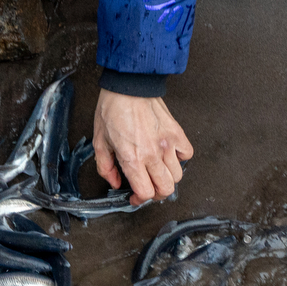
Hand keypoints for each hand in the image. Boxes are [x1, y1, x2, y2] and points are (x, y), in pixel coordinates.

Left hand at [92, 90, 193, 204]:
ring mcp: (167, 144)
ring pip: (178, 176)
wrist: (129, 85)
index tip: (135, 197)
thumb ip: (106, 167)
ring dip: (168, 179)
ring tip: (157, 172)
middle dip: (156, 194)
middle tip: (148, 188)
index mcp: (132, 158)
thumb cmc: (112, 109)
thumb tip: (114, 182)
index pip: (146, 192)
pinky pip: (187, 154)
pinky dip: (180, 159)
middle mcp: (152, 154)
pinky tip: (169, 155)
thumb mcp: (99, 141)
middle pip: (165, 189)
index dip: (140, 200)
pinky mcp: (177, 132)